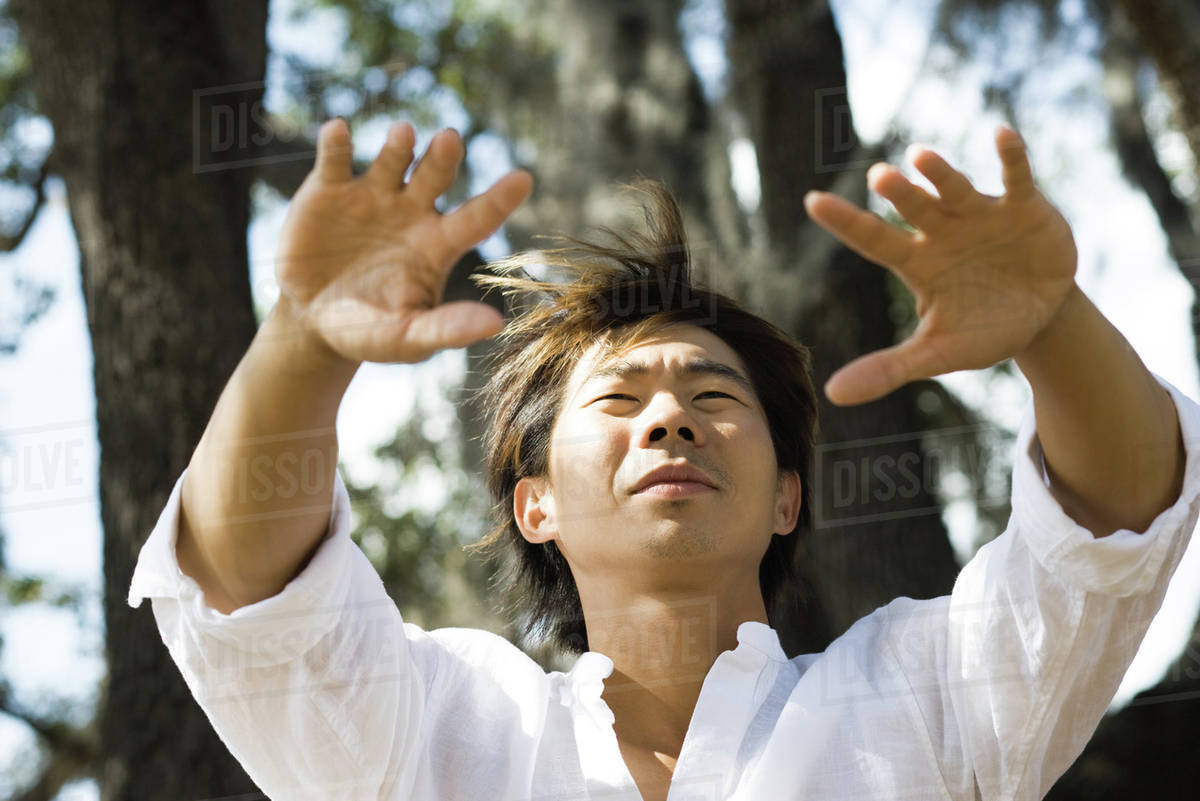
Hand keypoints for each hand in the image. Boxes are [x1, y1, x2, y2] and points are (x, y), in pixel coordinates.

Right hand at [274, 118, 532, 365]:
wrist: (310, 321)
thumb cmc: (367, 332)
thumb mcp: (407, 338)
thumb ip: (446, 328)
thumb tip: (496, 324)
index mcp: (438, 244)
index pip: (478, 218)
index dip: (500, 199)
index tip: (524, 179)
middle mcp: (412, 211)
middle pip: (436, 176)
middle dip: (443, 158)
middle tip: (449, 141)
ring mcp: (372, 195)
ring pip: (393, 159)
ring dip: (398, 145)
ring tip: (403, 134)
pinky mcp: (329, 189)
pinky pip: (335, 159)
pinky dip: (336, 144)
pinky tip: (338, 131)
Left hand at [804, 125, 1077, 404]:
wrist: (1040, 317)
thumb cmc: (981, 328)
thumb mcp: (937, 355)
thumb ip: (889, 369)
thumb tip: (833, 395)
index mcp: (916, 262)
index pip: (872, 240)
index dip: (845, 222)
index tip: (811, 200)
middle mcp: (942, 231)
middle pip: (914, 208)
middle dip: (898, 193)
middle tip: (878, 177)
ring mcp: (981, 215)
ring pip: (955, 188)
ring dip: (941, 173)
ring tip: (920, 157)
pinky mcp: (1024, 209)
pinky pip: (1015, 178)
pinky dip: (1011, 157)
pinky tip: (1001, 134)